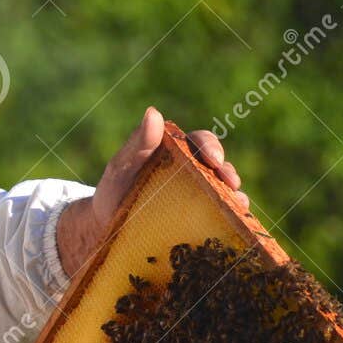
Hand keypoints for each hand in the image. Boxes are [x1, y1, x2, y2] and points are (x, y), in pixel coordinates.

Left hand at [55, 107, 246, 278]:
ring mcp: (197, 199)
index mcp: (176, 154)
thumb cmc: (113, 192)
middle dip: (227, 173)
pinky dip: (231, 220)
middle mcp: (191, 174)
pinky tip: (235, 225)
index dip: (210, 147)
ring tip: (239, 205)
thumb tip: (153, 112)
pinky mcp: (198, 224)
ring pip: (223, 193)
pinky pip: (220, 220)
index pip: (200, 143)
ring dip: (235, 197)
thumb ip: (137, 143)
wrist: (104, 230)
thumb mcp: (121, 167)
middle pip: (218, 168)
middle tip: (230, 183)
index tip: (213, 160)